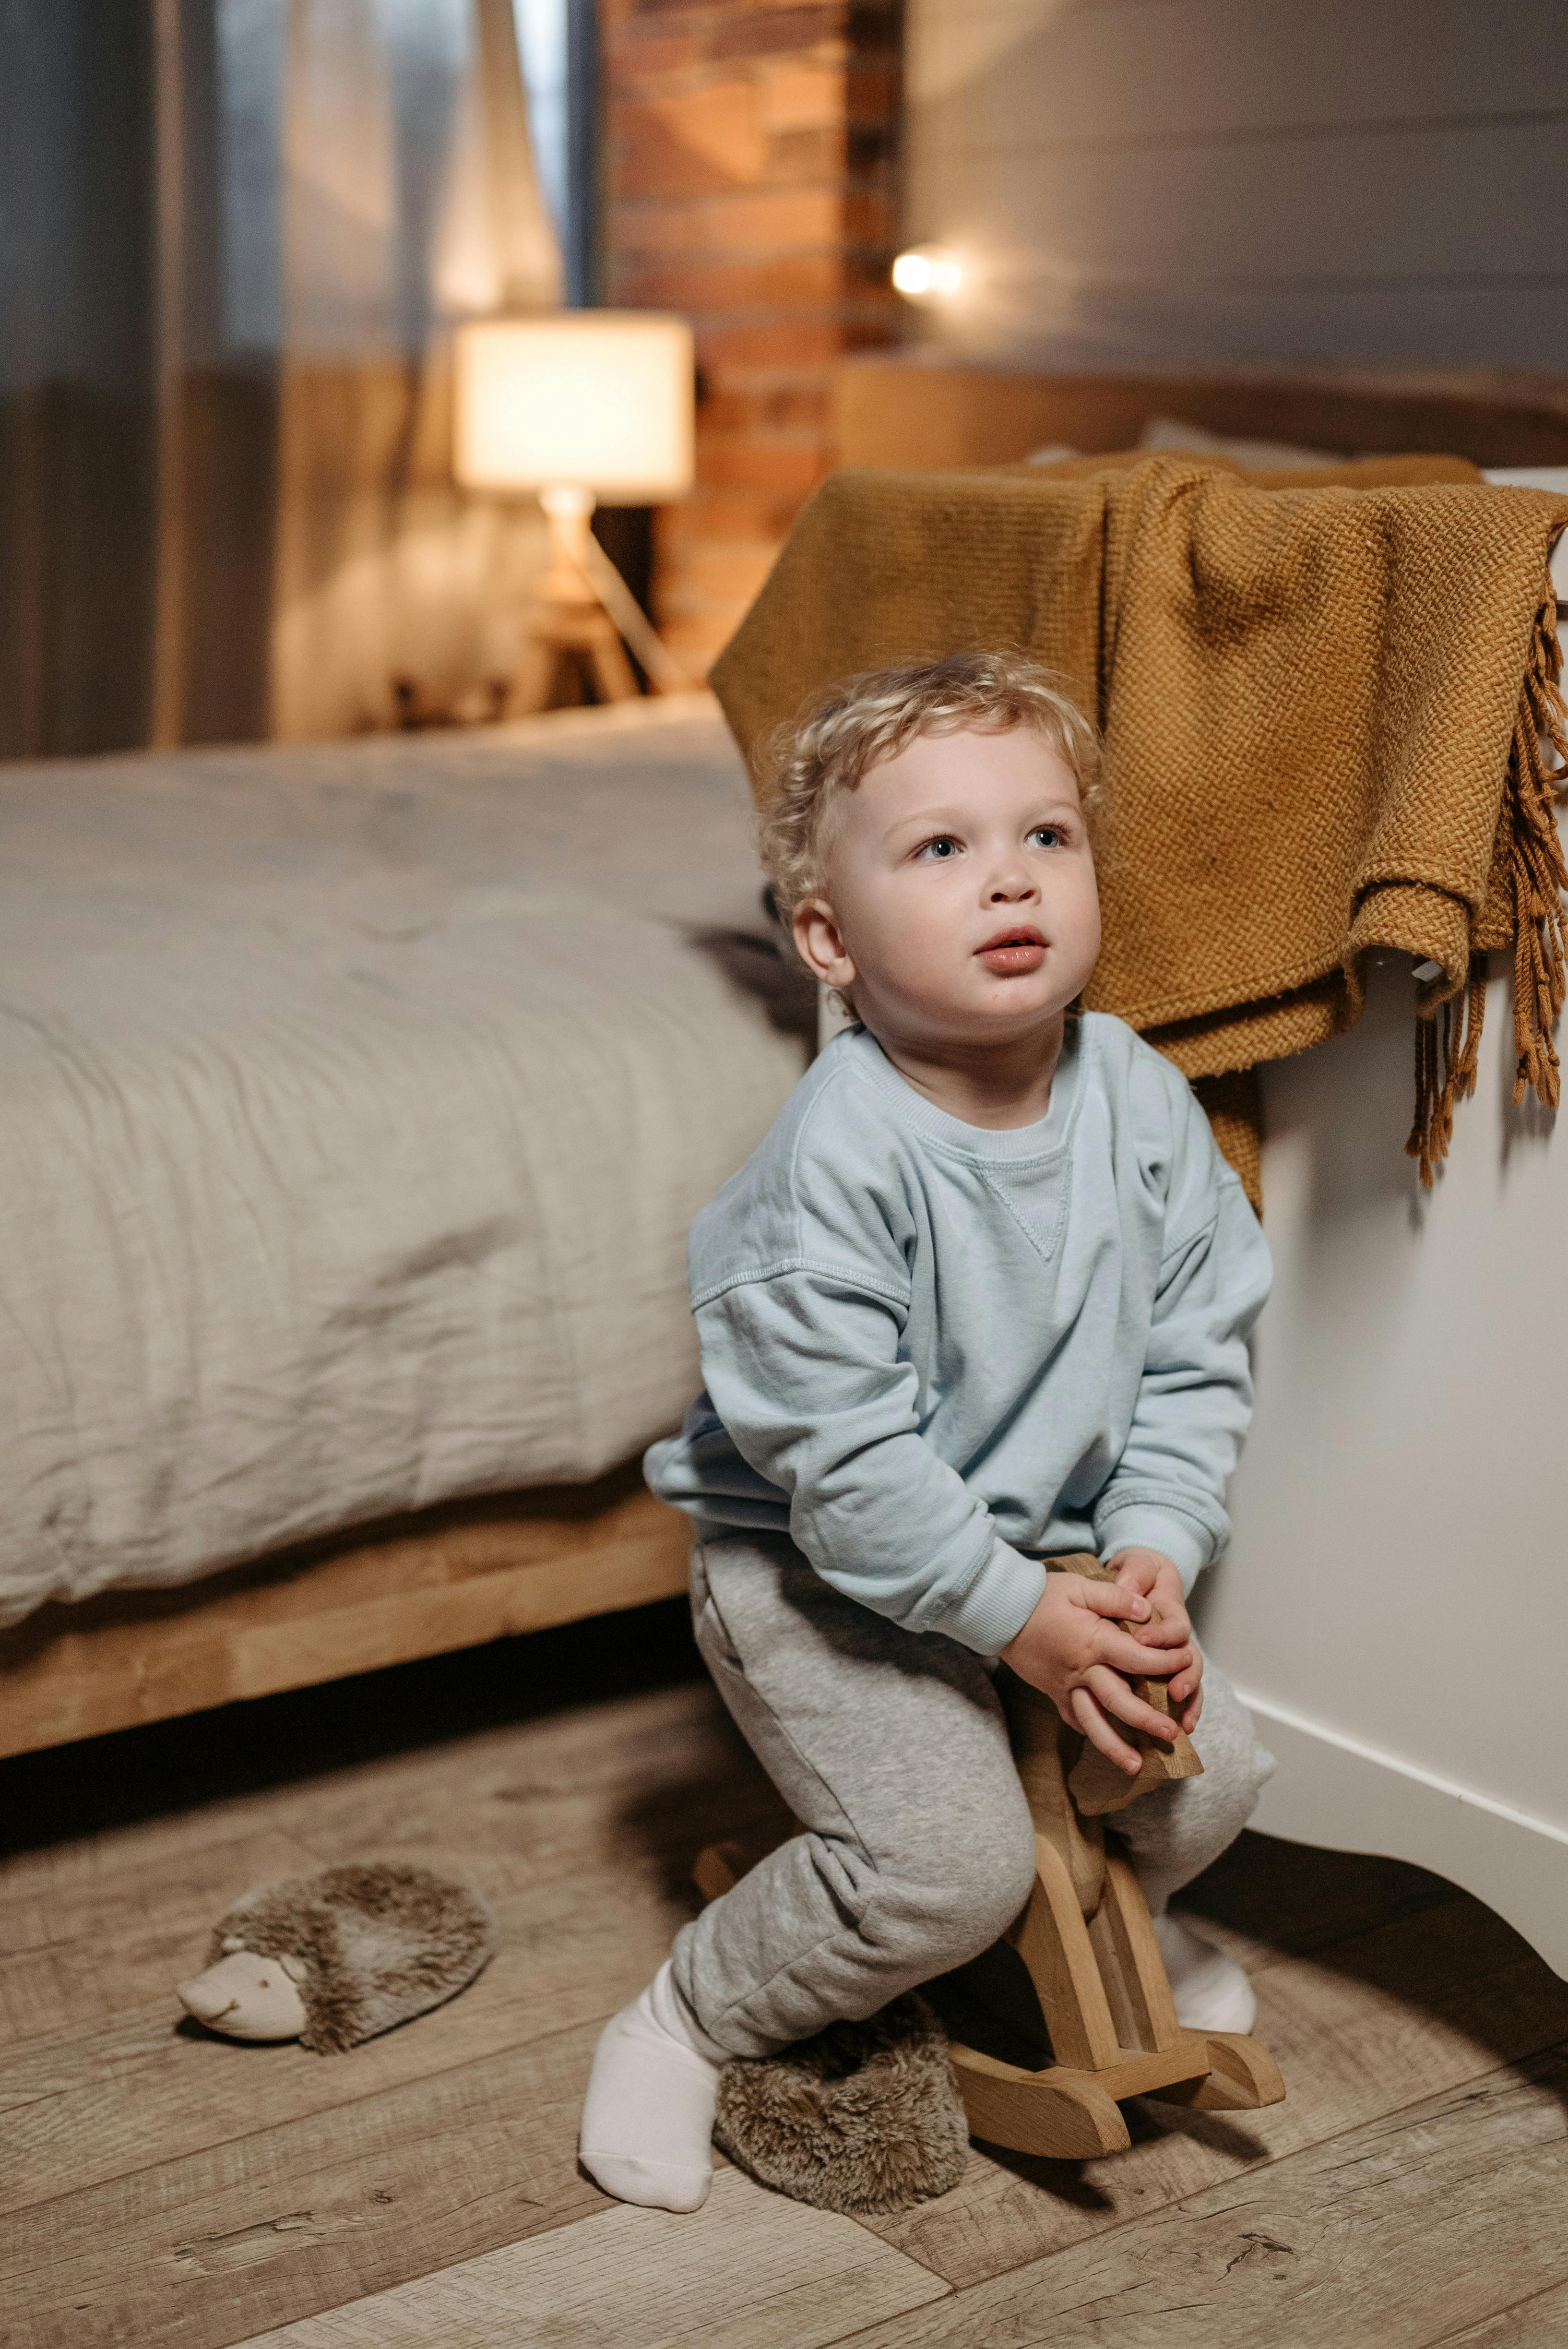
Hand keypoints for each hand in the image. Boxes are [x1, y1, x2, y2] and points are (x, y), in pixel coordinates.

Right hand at [998, 1571, 1198, 1775]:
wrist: (1000, 1611)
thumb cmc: (1043, 1595)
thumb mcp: (1081, 1586)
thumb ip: (1116, 1598)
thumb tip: (1147, 1610)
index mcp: (1094, 1642)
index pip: (1138, 1658)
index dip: (1165, 1662)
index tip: (1185, 1660)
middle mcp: (1081, 1670)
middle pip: (1119, 1702)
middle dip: (1147, 1720)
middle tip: (1171, 1735)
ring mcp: (1065, 1685)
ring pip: (1092, 1722)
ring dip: (1114, 1746)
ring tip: (1136, 1767)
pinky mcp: (1053, 1691)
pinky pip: (1072, 1716)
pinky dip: (1088, 1730)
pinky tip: (1100, 1740)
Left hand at [1105, 1547, 1203, 1734]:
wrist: (1141, 1576)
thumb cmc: (1139, 1572)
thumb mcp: (1137, 1565)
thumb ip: (1134, 1576)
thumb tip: (1128, 1591)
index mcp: (1171, 1611)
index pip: (1174, 1626)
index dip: (1162, 1635)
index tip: (1141, 1640)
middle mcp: (1176, 1637)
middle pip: (1191, 1658)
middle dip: (1185, 1676)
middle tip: (1175, 1691)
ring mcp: (1173, 1655)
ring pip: (1190, 1679)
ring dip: (1190, 1702)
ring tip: (1183, 1723)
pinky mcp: (1164, 1669)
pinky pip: (1181, 1692)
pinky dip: (1186, 1710)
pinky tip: (1184, 1728)